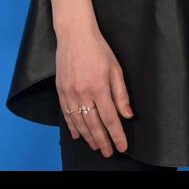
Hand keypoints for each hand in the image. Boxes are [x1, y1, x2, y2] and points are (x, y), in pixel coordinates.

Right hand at [56, 24, 133, 155]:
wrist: (74, 35)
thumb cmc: (98, 49)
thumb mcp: (116, 68)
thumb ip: (121, 94)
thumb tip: (127, 114)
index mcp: (99, 87)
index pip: (111, 118)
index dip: (117, 135)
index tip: (122, 146)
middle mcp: (83, 94)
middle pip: (94, 124)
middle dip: (103, 141)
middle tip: (109, 152)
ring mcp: (70, 93)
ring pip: (79, 122)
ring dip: (88, 137)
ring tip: (96, 147)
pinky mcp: (61, 91)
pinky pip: (67, 114)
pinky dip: (73, 127)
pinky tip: (78, 135)